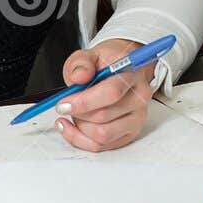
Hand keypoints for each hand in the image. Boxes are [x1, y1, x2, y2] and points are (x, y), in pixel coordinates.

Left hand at [53, 38, 154, 152]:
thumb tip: (80, 76)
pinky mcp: (128, 134)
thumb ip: (81, 63)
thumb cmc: (106, 65)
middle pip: (104, 116)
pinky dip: (80, 139)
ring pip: (102, 135)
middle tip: (65, 106)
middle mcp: (139, 99)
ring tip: (74, 114)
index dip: (84, 102)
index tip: (64, 104)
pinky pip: (101, 146)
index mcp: (132, 76)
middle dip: (77, 113)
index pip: (111, 93)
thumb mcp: (89, 55)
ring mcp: (136, 119)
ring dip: (80, 127)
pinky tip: (72, 127)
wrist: (121, 72)